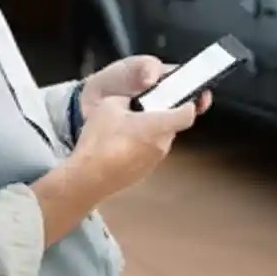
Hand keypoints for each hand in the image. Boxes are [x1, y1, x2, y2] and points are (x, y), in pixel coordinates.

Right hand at [29, 54, 212, 247]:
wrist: (88, 179)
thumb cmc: (99, 141)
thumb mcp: (109, 106)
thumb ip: (127, 99)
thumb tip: (131, 101)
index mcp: (158, 126)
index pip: (188, 113)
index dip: (189, 103)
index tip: (183, 97)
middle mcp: (162, 145)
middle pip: (172, 126)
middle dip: (161, 116)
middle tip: (143, 108)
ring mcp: (154, 161)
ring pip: (160, 140)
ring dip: (149, 132)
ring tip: (126, 127)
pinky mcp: (144, 173)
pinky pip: (149, 153)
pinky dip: (140, 146)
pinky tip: (119, 144)